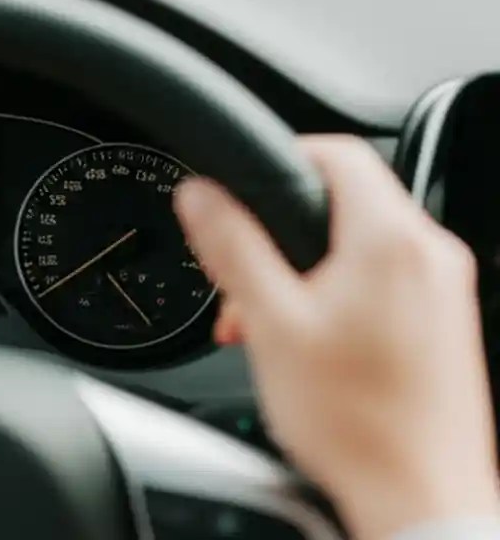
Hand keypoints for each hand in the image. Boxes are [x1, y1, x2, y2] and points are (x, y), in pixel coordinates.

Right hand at [174, 135, 498, 538]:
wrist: (420, 494)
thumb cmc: (354, 422)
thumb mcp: (272, 324)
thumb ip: (233, 247)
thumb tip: (199, 194)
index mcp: (390, 240)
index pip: (337, 151)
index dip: (282, 157)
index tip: (244, 186)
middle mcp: (431, 254)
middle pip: (344, 202)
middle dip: (280, 234)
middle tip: (243, 283)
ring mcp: (446, 289)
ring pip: (360, 245)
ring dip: (303, 270)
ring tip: (267, 324)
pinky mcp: (445, 321)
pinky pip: (384, 281)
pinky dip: (338, 295)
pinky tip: (306, 342)